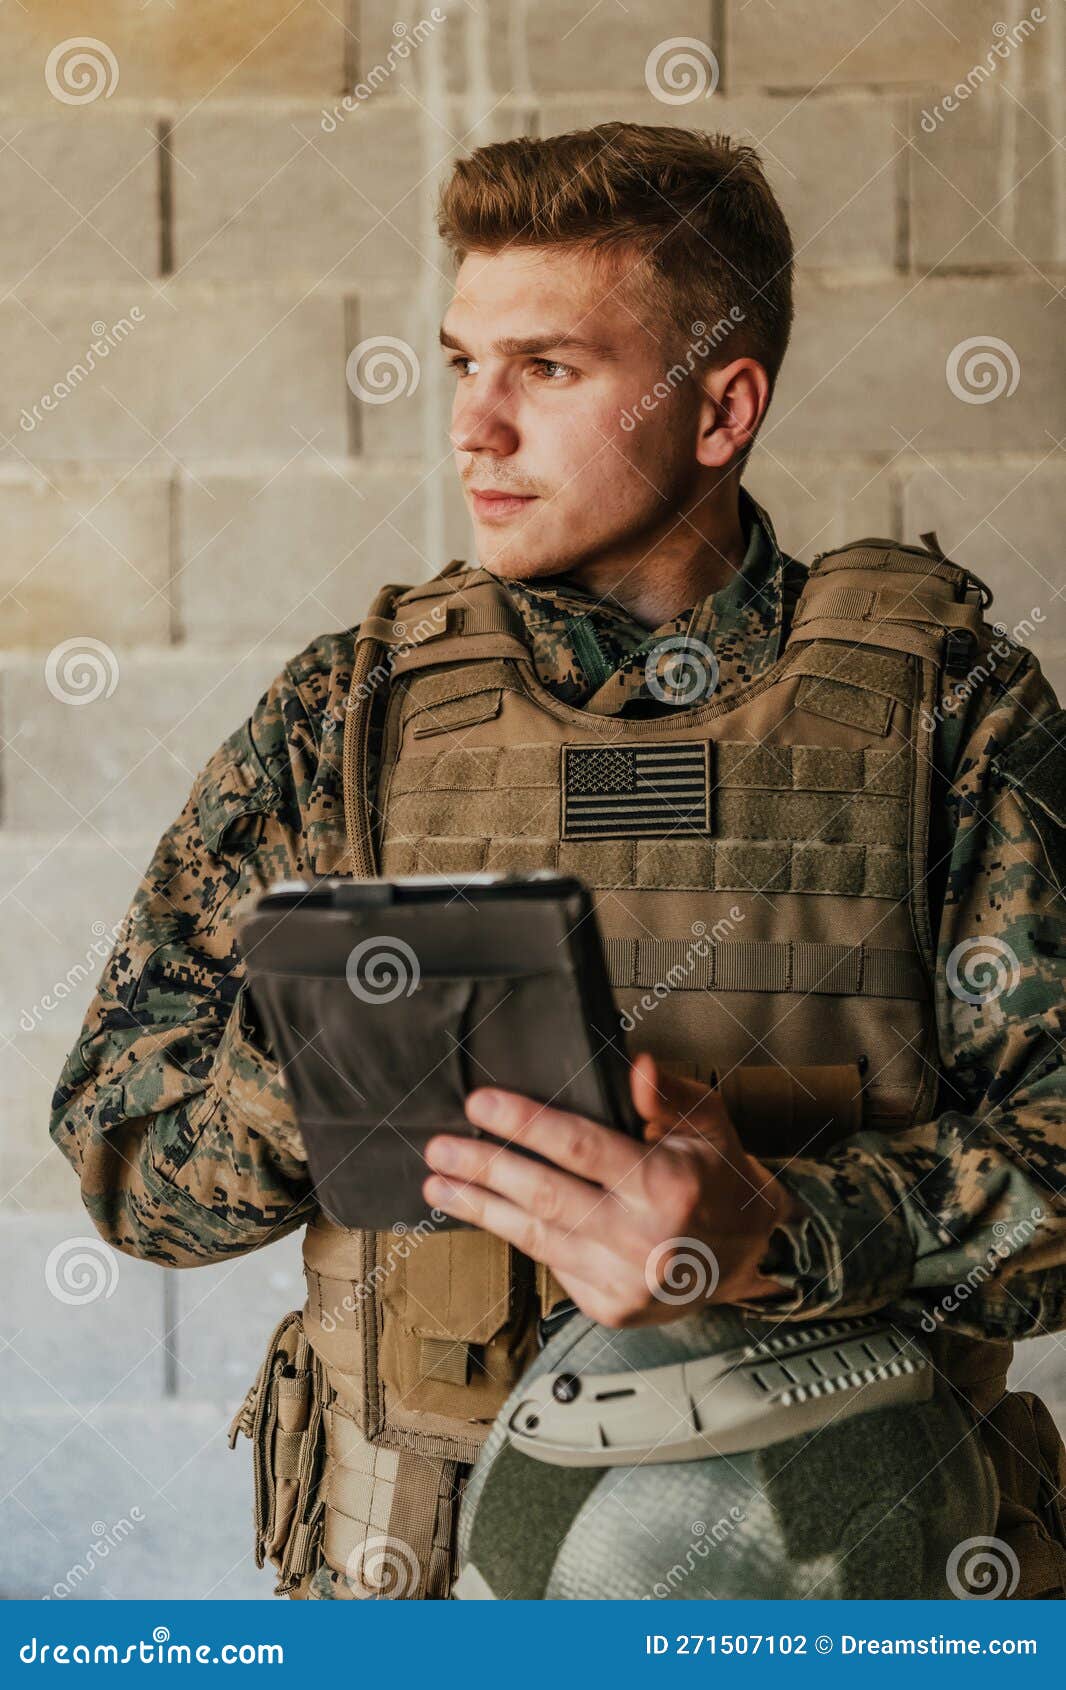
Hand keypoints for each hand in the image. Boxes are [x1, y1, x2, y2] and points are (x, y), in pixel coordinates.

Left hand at [421, 1053, 802, 1327]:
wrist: (749, 1257)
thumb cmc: (720, 1178)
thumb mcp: (708, 1123)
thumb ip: (667, 1094)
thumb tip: (633, 1067)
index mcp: (668, 1185)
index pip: (581, 1147)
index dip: (525, 1124)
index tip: (481, 1103)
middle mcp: (645, 1238)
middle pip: (545, 1196)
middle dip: (485, 1167)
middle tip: (440, 1147)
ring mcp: (625, 1280)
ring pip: (536, 1237)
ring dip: (481, 1207)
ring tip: (440, 1183)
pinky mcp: (610, 1307)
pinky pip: (551, 1265)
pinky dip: (516, 1237)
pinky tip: (486, 1214)